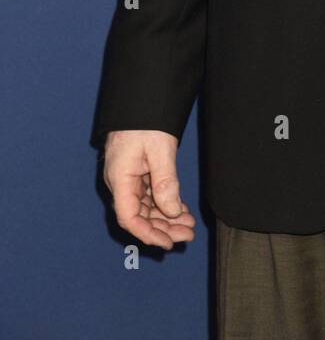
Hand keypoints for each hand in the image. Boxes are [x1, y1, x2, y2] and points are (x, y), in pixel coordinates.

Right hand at [102, 130, 196, 249]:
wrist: (142, 97)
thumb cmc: (146, 120)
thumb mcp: (159, 149)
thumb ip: (165, 181)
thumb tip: (173, 211)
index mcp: (119, 178)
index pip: (129, 217)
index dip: (148, 233)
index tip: (168, 243)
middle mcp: (121, 181)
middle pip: (140, 215)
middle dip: (163, 228)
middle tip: (188, 236)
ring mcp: (129, 177)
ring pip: (147, 207)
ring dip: (167, 218)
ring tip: (189, 226)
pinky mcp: (139, 171)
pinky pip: (150, 195)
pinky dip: (166, 204)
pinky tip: (182, 211)